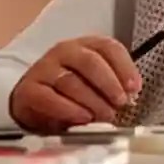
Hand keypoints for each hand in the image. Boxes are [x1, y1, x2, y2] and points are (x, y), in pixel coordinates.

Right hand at [9, 36, 141, 133]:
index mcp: (86, 45)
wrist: (35, 101)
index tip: (134, 87)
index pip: (108, 47)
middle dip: (109, 84)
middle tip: (120, 103)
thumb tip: (131, 95)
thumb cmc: (72, 90)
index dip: (125, 67)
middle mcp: (65, 51)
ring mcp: (45, 68)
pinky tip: (83, 117)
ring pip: (71, 82)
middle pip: (90, 62)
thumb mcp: (95, 83)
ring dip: (92, 101)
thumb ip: (113, 84)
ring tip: (105, 115)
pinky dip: (69, 109)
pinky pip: (49, 97)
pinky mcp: (29, 89)